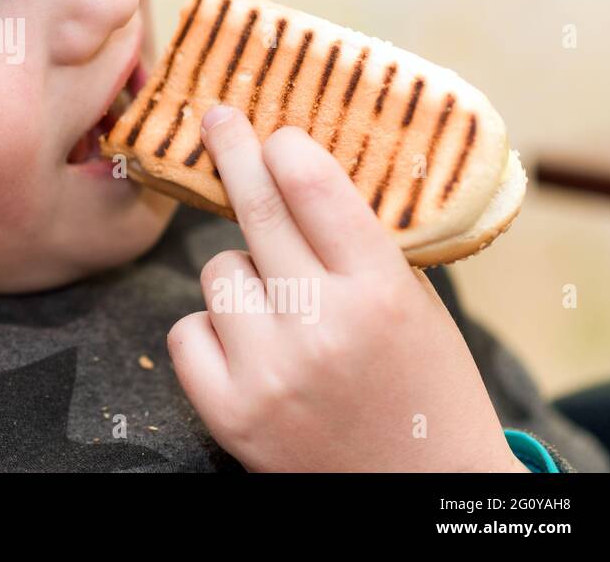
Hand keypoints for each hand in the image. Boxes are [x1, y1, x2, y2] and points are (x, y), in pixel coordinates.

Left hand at [166, 105, 526, 471]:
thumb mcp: (417, 303)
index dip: (284, 148)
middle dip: (233, 154)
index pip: (313, 188)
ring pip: (218, 271)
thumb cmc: (422, 384)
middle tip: (217, 119)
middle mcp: (322, 327)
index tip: (272, 132)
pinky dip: (212, 331)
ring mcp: (269, 371)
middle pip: (253, 212)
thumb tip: (295, 163)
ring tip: (283, 310)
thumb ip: (362, 241)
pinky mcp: (228, 411)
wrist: (418, 490)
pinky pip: (187, 330)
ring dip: (242, 276)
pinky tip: (249, 348)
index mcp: (381, 292)